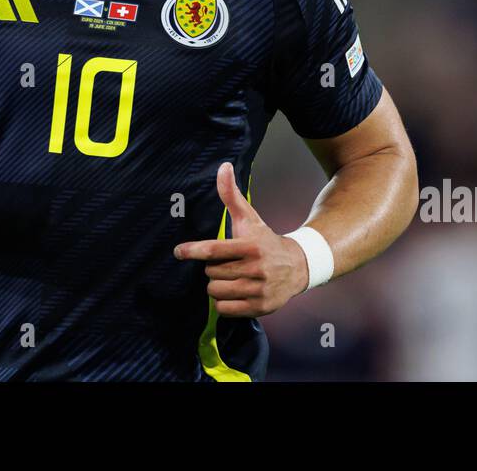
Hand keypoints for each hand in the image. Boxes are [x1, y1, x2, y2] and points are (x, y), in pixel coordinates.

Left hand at [173, 162, 309, 316]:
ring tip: (230, 277)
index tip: (178, 251)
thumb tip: (223, 166)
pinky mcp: (259, 307)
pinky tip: (234, 291)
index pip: (214, 250)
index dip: (193, 251)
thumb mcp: (249, 218)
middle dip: (213, 268)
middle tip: (226, 263)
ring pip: (215, 291)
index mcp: (251, 246)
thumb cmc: (265, 241)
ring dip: (217, 285)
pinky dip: (223, 302)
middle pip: (211, 273)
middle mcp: (255, 269)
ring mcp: (258, 290)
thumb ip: (232, 195)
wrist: (298, 266)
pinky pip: (224, 309)